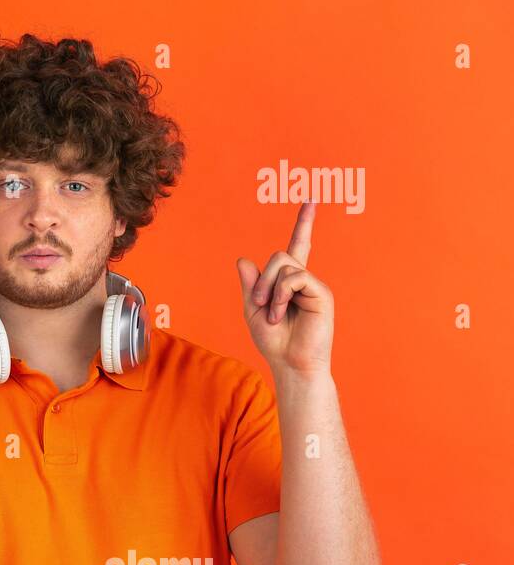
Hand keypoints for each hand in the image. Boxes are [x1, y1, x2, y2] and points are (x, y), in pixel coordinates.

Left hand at [235, 199, 333, 376]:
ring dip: (270, 290)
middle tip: (259, 304)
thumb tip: (243, 260)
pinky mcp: (322, 293)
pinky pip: (295, 277)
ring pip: (285, 264)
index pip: (298, 246)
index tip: (311, 201)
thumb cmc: (273, 341)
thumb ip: (250, 285)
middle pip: (280, 255)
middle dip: (262, 280)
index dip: (304, 224)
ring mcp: (314, 285)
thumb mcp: (252, 310)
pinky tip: (281, 313)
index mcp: (289, 282)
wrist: (289, 363)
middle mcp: (304, 279)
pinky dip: (281, 294)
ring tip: (273, 314)